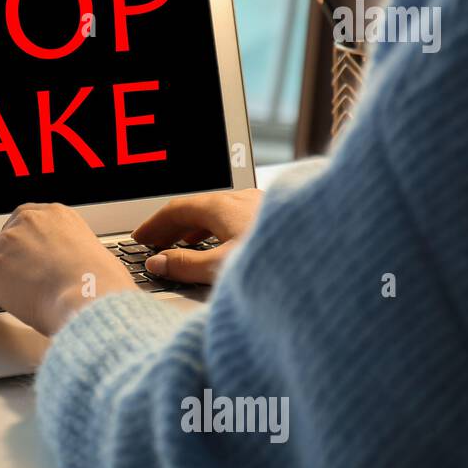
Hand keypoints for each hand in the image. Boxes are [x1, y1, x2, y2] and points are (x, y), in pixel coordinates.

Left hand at [0, 203, 136, 336]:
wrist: (94, 299)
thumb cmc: (105, 289)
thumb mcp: (98, 262)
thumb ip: (80, 261)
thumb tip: (81, 277)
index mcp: (59, 216)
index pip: (27, 221)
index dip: (18, 240)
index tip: (16, 251)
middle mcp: (30, 223)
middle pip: (0, 236)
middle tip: (1, 272)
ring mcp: (6, 244)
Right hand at [132, 189, 262, 283]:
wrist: (325, 264)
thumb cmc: (275, 259)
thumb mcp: (221, 266)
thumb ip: (186, 266)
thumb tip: (158, 263)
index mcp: (222, 206)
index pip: (176, 210)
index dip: (154, 224)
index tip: (141, 236)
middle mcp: (240, 201)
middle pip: (196, 209)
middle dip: (172, 227)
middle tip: (156, 242)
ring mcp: (259, 208)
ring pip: (218, 213)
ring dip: (196, 228)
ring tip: (184, 243)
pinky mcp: (274, 221)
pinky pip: (235, 219)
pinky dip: (218, 230)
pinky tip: (222, 243)